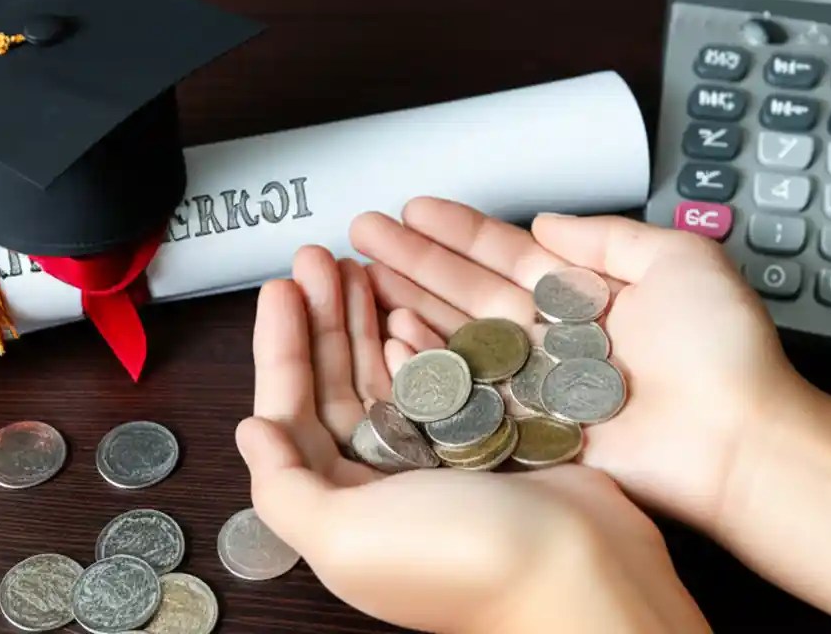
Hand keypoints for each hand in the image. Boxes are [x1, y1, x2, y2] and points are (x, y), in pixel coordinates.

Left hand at [235, 246, 709, 633]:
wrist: (580, 572)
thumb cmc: (461, 561)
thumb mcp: (345, 536)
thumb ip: (283, 487)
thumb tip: (250, 428)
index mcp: (340, 507)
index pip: (292, 412)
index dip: (281, 348)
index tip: (280, 289)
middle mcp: (382, 482)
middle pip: (337, 383)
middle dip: (324, 318)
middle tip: (318, 258)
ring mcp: (435, 458)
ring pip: (387, 372)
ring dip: (367, 319)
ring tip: (357, 264)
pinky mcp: (485, 438)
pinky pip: (441, 376)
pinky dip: (421, 339)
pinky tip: (408, 306)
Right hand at [349, 197, 810, 530]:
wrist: (739, 438)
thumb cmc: (723, 349)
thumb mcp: (679, 258)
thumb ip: (607, 236)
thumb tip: (546, 221)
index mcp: (586, 297)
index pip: (507, 254)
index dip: (459, 231)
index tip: (416, 208)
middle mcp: (554, 339)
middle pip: (469, 290)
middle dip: (416, 259)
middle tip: (365, 231)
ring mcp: (536, 385)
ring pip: (457, 335)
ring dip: (409, 302)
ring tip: (363, 273)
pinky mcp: (525, 430)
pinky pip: (466, 393)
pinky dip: (426, 364)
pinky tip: (390, 334)